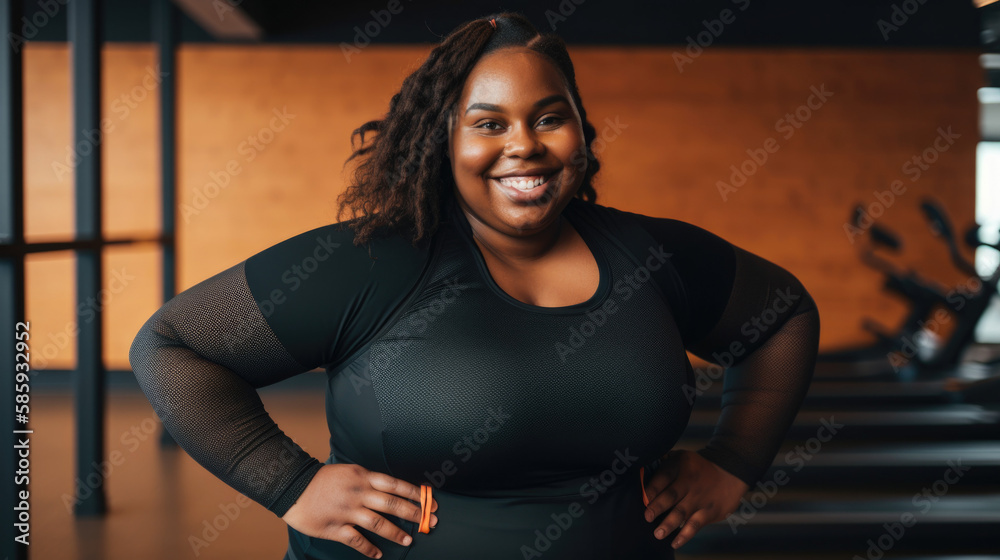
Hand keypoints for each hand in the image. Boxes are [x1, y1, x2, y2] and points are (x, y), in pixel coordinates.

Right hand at [281, 463, 438, 558]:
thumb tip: (392, 489)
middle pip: (392, 504)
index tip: (429, 501)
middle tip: (429, 521)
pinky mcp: (335, 528)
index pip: (395, 485)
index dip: (415, 494)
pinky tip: (379, 554)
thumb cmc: (323, 479)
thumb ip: (369, 480)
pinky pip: (356, 540)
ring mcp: (347, 511)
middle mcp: (358, 493)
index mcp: (363, 477)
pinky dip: (369, 548)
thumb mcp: (349, 471)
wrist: (293, 486)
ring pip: (378, 523)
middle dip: (414, 513)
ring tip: (409, 539)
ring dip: (396, 532)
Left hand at [641, 449, 748, 548]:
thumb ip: (663, 464)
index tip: (642, 500)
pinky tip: (675, 543)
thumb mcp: (681, 457)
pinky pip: (695, 525)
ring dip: (669, 524)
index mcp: (679, 466)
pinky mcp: (709, 511)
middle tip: (647, 517)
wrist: (730, 471)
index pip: (663, 477)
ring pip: (682, 512)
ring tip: (658, 534)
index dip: (651, 489)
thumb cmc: (697, 467)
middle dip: (658, 506)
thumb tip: (640, 471)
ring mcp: (699, 498)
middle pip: (671, 495)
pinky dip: (685, 535)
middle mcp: (689, 482)